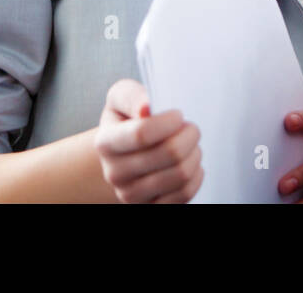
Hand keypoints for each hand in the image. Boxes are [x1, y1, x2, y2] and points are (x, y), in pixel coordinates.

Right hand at [94, 79, 202, 203]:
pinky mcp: (150, 207)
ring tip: (189, 144)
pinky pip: (185, 193)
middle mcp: (115, 173)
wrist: (123, 153)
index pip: (142, 134)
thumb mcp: (121, 98)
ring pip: (181, 174)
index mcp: (106, 142)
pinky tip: (189, 163)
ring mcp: (131, 195)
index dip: (169, 121)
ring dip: (194, 153)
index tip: (178, 114)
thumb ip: (131, 95)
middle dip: (189, 134)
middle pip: (170, 153)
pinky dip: (196, 175)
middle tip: (189, 128)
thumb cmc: (127, 119)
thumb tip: (145, 107)